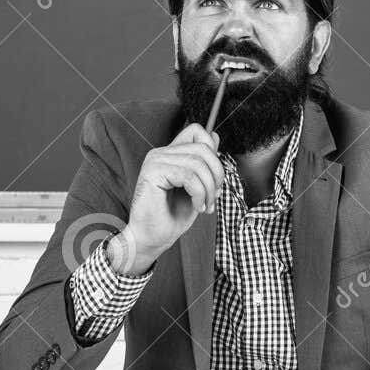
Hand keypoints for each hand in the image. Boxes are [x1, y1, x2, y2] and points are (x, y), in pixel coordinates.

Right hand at [114, 123, 223, 273]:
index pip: (196, 131)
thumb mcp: (196, 187)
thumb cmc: (171, 217)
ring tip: (205, 205)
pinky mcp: (153, 172)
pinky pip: (189, 176)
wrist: (152, 239)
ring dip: (209, 189)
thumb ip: (203, 163)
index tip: (214, 177)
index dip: (212, 148)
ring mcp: (155, 161)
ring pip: (198, 164)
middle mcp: (160, 153)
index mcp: (169, 154)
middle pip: (203, 148)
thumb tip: (215, 136)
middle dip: (217, 175)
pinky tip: (197, 206)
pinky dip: (200, 194)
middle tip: (214, 198)